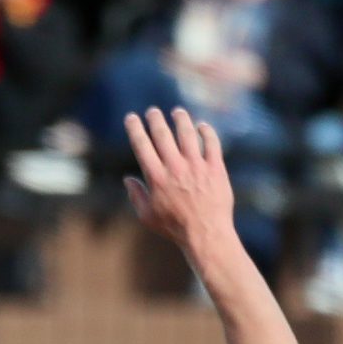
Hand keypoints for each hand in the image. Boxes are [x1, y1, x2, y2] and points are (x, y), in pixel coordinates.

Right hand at [122, 108, 234, 255]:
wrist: (205, 232)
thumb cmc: (173, 227)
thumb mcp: (147, 215)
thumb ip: (136, 195)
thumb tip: (128, 180)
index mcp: (156, 178)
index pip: (142, 146)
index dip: (135, 129)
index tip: (131, 118)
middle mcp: (175, 167)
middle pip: (163, 135)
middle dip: (155, 120)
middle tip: (152, 111)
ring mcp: (196, 165)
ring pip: (187, 134)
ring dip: (181, 120)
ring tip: (177, 112)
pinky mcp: (215, 167)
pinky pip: (211, 143)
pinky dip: (206, 131)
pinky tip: (201, 126)